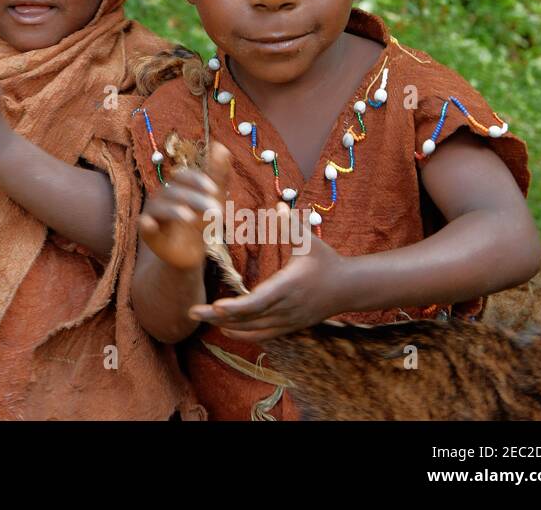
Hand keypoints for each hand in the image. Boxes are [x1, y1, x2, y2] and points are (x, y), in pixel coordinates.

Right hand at [139, 140, 230, 271]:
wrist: (188, 252)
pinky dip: (145, 224)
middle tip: (217, 212)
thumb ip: (216, 175)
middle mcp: (162, 198)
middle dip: (195, 200)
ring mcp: (153, 215)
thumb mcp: (211, 200)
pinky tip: (148, 223)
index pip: (183, 177)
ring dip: (174, 210)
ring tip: (190, 218)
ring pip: (159, 207)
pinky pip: (143, 226)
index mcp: (177, 187)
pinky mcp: (149, 234)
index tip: (213, 189)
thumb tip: (222, 146)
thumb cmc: (199, 221)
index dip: (196, 180)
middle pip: (174, 192)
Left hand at [188, 228, 350, 341]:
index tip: (215, 306)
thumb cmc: (326, 260)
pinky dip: (242, 334)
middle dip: (218, 316)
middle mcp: (286, 308)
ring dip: (226, 325)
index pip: (259, 301)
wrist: (348, 288)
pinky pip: (262, 335)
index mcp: (289, 286)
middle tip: (191, 312)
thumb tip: (278, 205)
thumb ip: (292, 225)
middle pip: (249, 318)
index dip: (236, 307)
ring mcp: (288, 320)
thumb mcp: (310, 240)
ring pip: (253, 330)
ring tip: (200, 318)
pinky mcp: (289, 327)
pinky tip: (224, 329)